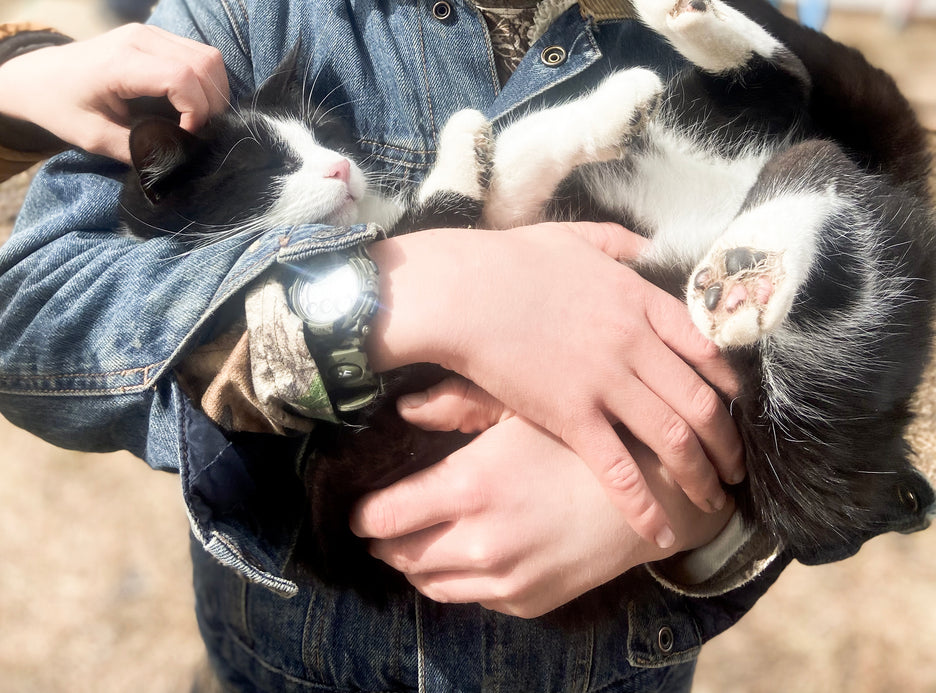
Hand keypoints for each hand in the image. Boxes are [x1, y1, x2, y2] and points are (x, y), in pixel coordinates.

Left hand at [0, 23, 227, 162]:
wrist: (35, 75)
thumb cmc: (58, 106)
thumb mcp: (91, 137)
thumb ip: (135, 148)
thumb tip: (174, 159)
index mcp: (121, 62)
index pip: (182, 77)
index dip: (196, 110)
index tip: (186, 137)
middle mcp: (141, 38)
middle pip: (204, 62)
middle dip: (212, 103)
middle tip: (199, 133)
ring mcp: (150, 32)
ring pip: (207, 55)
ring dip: (213, 90)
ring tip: (198, 120)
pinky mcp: (155, 34)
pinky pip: (196, 52)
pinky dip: (204, 79)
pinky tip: (192, 103)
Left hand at [351, 399, 734, 617]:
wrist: (649, 491)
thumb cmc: (576, 438)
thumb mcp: (515, 408)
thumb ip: (453, 405)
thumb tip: (402, 407)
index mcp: (469, 488)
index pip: (386, 517)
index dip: (364, 514)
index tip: (357, 507)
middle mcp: (481, 543)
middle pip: (401, 557)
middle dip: (384, 541)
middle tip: (378, 522)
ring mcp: (506, 580)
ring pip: (431, 585)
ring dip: (415, 564)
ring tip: (413, 538)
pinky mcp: (528, 601)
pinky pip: (473, 597)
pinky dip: (458, 579)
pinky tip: (463, 550)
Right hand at [369, 222, 743, 548]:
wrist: (466, 291)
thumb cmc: (511, 260)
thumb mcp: (576, 237)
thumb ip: (618, 242)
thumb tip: (646, 245)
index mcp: (639, 300)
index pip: (704, 347)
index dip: (726, 384)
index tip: (735, 407)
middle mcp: (634, 343)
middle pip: (700, 402)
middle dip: (726, 443)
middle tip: (736, 468)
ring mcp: (606, 381)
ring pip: (673, 440)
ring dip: (699, 477)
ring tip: (711, 501)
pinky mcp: (572, 416)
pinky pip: (619, 469)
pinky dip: (645, 505)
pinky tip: (659, 531)